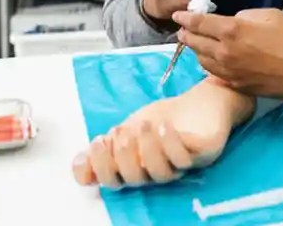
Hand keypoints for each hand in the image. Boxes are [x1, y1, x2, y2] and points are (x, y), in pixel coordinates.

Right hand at [71, 78, 252, 188]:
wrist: (205, 101)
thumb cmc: (167, 117)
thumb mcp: (130, 128)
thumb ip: (107, 145)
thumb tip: (78, 164)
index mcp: (137, 167)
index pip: (113, 180)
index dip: (101, 166)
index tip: (97, 141)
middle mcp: (157, 172)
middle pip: (134, 178)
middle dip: (122, 156)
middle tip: (121, 132)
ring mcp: (181, 166)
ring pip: (160, 173)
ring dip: (147, 149)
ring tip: (143, 125)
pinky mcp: (203, 155)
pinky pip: (184, 158)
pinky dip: (170, 143)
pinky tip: (164, 126)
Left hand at [174, 9, 282, 98]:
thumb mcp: (270, 15)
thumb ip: (244, 16)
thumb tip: (232, 21)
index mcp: (232, 31)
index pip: (199, 23)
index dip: (186, 18)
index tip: (178, 15)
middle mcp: (225, 53)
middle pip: (195, 43)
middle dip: (186, 35)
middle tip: (183, 30)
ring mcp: (229, 72)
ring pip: (202, 61)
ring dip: (196, 51)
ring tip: (196, 44)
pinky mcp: (237, 85)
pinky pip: (214, 74)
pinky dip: (209, 65)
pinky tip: (212, 60)